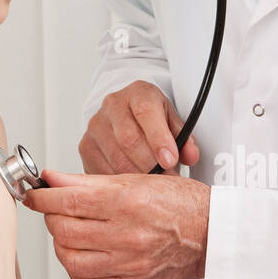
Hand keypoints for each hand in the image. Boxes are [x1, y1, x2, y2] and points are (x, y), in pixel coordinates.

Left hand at [23, 169, 210, 278]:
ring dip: (60, 244)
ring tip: (69, 231)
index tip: (35, 194)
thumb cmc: (179, 204)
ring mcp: (127, 262)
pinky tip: (82, 254)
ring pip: (70, 258)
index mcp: (126, 202)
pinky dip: (75, 268)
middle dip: (51, 217)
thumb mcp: (134, 179)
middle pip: (63, 230)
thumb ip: (88, 181)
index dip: (42, 197)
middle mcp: (126, 234)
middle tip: (55, 209)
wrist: (210, 235)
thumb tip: (53, 178)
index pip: (67, 201)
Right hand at [80, 80, 199, 173]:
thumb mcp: (172, 121)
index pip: (146, 112)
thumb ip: (184, 137)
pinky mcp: (86, 146)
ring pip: (117, 159)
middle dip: (151, 164)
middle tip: (167, 179)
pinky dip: (121, 183)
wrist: (126, 115)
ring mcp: (96, 126)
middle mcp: (112, 106)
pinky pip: (103, 171)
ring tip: (154, 185)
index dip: (159, 138)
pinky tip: (134, 185)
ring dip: (138, 177)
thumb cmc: (151, 119)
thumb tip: (190, 156)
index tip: (170, 160)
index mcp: (138, 93)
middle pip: (129, 139)